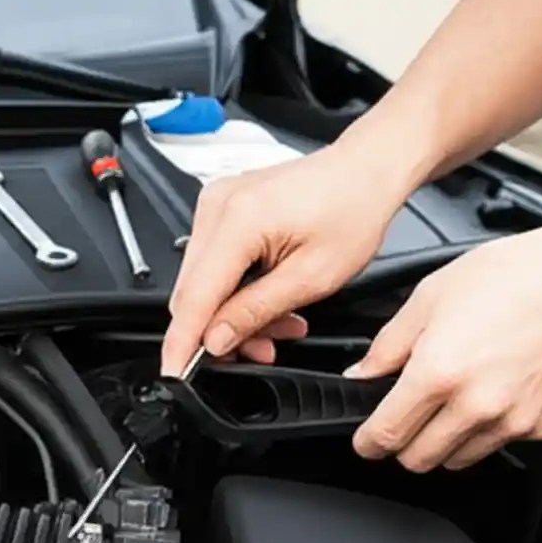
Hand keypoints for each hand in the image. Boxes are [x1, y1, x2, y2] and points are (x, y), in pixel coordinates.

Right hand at [160, 143, 410, 374]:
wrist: (367, 170)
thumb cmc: (353, 209)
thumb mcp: (312, 277)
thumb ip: (257, 311)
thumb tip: (216, 339)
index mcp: (239, 220)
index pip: (195, 297)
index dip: (182, 342)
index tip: (174, 372)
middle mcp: (218, 206)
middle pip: (193, 292)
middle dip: (221, 330)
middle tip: (261, 349)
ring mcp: (218, 203)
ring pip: (204, 281)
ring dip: (235, 311)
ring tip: (281, 323)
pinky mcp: (225, 208)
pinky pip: (215, 262)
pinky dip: (238, 288)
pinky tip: (269, 298)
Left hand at [348, 225, 541, 471]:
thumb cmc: (516, 275)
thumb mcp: (432, 295)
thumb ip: (389, 344)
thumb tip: (363, 374)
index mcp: (438, 372)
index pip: (386, 435)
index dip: (368, 443)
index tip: (366, 441)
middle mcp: (474, 405)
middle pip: (418, 460)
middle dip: (403, 445)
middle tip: (407, 420)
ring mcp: (510, 421)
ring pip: (457, 459)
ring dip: (444, 442)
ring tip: (452, 402)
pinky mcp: (540, 426)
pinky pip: (499, 444)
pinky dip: (486, 431)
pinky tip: (492, 394)